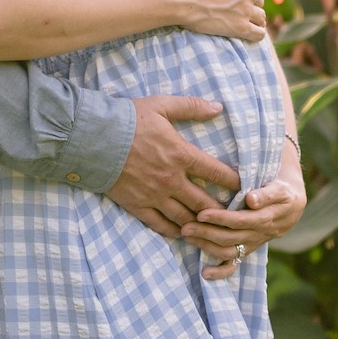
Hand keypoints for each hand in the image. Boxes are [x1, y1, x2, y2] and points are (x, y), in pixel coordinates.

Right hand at [105, 95, 237, 237]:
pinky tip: (182, 233)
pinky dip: (174, 231)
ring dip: (200, 224)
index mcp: (181, 155)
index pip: (218, 174)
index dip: (235, 182)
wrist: (93, 138)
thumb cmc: (128, 119)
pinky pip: (160, 225)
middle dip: (222, 210)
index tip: (244, 187)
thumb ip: (192, 106)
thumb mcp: (161, 105)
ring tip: (210, 226)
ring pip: (185, 218)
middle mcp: (172, 180)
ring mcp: (154, 196)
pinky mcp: (137, 206)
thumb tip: (219, 107)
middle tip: (231, 214)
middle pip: (205, 203)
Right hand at [164, 0, 267, 44]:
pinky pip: (259, 34)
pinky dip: (256, 34)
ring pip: (261, 17)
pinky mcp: (241, 27)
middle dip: (250, 4)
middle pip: (259, 0)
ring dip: (253, 20)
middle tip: (236, 9)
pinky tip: (248, 34)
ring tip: (243, 23)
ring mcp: (246, 9)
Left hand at [192, 137, 306, 276]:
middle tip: (186, 226)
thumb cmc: (282, 190)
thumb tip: (251, 200)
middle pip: (230, 237)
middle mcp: (259, 235)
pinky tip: (205, 273)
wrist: (292, 205)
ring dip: (206, 246)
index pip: (241, 221)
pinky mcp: (248, 250)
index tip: (201, 214)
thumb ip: (267, 194)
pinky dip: (220, 272)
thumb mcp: (280, 188)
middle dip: (206, 233)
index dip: (221, 219)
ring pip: (229, 251)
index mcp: (267, 218)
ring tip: (187, 236)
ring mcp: (253, 244)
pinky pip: (235, 265)